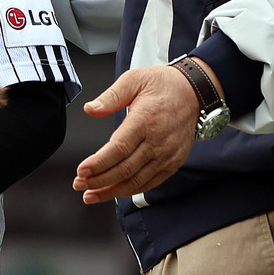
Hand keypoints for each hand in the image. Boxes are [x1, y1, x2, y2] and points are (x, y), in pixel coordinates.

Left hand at [73, 64, 202, 203]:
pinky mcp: (173, 162)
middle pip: (125, 169)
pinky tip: (116, 192)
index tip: (82, 171)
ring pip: (137, 181)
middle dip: (99, 181)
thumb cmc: (163, 85)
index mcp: (145, 120)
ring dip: (112, 191)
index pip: (118, 149)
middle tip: (80, 185)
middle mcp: (157, 141)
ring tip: (92, 194)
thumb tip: (90, 109)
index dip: (98, 163)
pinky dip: (132, 190)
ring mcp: (167, 155)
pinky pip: (151, 183)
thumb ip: (111, 96)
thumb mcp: (134, 80)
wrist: (193, 92)